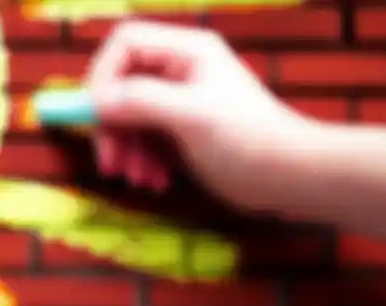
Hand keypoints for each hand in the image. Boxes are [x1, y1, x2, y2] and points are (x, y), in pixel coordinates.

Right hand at [85, 20, 309, 212]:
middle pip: (120, 85)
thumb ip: (142, 101)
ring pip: (128, 117)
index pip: (124, 44)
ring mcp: (179, 100)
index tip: (94, 116)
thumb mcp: (192, 116)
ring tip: (140, 179)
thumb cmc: (248, 139)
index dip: (101, 76)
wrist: (291, 176)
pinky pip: (144, 139)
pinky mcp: (181, 130)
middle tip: (110, 163)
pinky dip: (143, 161)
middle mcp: (180, 69)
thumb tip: (95, 101)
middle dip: (111, 126)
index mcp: (186, 51)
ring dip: (127, 150)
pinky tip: (156, 181)